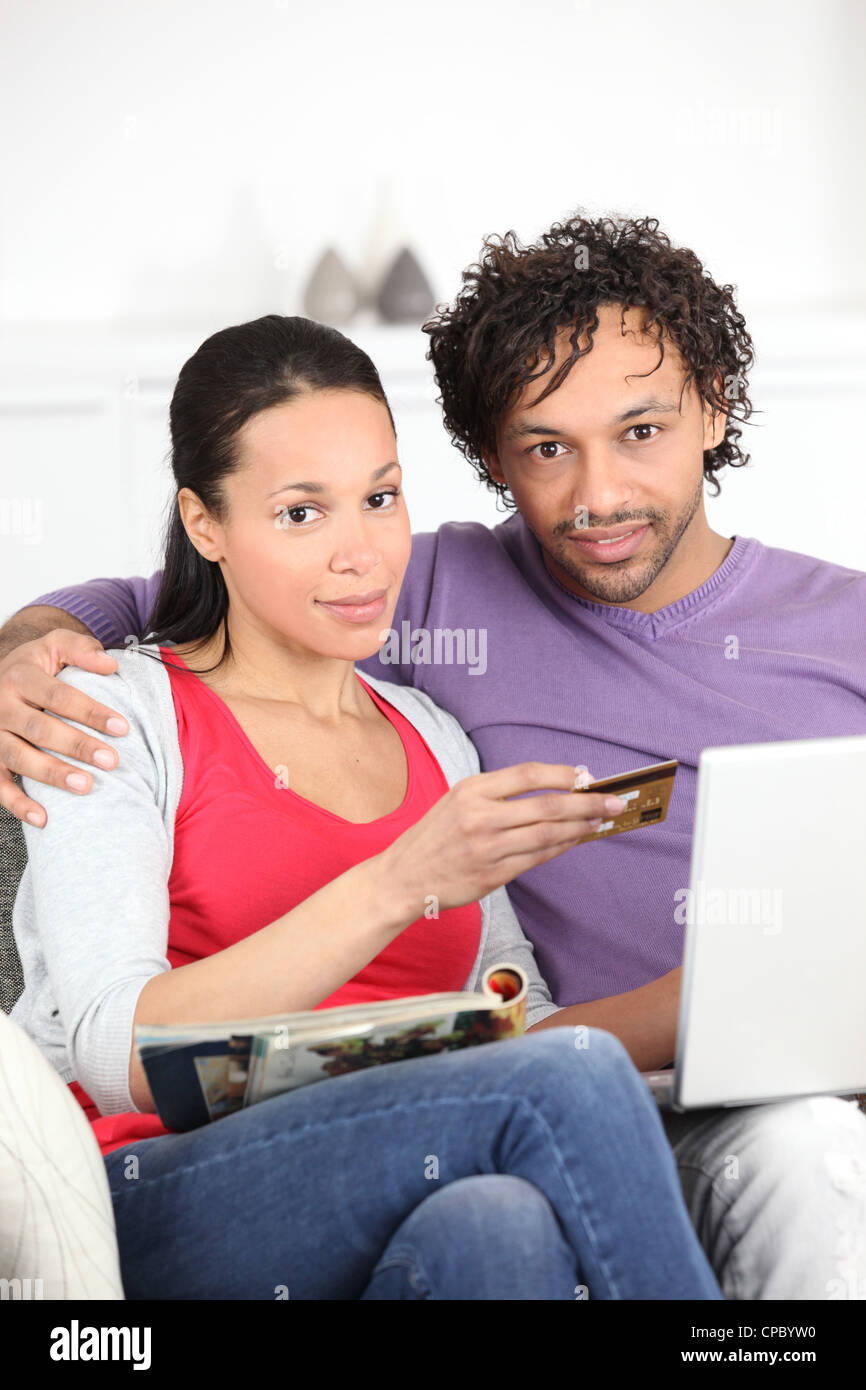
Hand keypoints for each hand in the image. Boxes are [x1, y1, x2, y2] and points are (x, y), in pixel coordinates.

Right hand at [0, 630, 128, 825]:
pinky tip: (43, 818)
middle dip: (77, 745)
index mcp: (19, 676)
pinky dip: (17, 804)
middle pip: (39, 729)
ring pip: (19, 757)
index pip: (58, 696)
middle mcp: (0, 705)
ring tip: (85, 786)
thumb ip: (82, 649)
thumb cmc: (36, 665)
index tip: (122, 727)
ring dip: (51, 774)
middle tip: (111, 760)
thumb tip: (110, 666)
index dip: (90, 712)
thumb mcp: (55, 645)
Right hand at [379, 761, 625, 914]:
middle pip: (546, 807)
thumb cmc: (434, 836)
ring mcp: (487, 849)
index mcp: (471, 790)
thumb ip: (498, 793)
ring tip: (599, 822)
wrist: (402, 877)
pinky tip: (574, 841)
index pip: (527, 774)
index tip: (587, 776)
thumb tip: (552, 789)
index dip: (562, 774)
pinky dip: (560, 848)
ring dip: (580, 828)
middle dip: (586, 804)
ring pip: (547, 835)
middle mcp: (480, 817)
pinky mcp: (492, 876)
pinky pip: (537, 859)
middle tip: (613, 803)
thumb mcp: (457, 800)